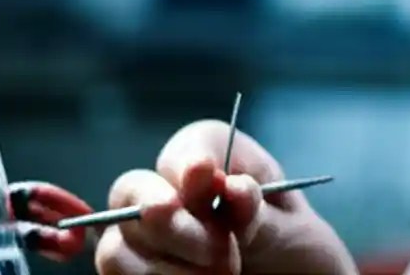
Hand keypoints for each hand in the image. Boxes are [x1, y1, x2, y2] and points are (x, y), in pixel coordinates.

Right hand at [95, 119, 355, 273]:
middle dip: (171, 223)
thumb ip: (256, 209)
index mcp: (216, 162)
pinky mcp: (135, 271)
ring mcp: (144, 235)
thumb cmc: (293, 253)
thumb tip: (231, 186)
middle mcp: (170, 191)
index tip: (206, 178)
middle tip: (217, 251)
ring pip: (116, 245)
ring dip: (166, 266)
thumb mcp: (289, 229)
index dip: (189, 163)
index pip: (185, 147)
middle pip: (132, 191)